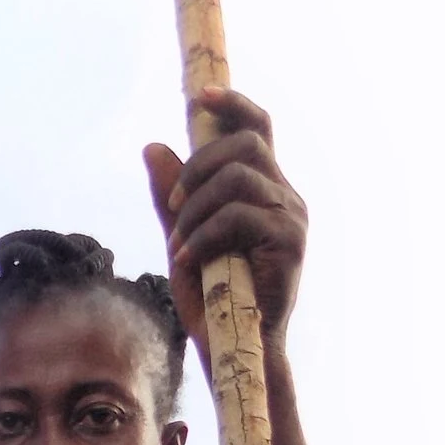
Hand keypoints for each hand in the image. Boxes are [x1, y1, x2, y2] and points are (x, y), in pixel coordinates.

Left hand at [144, 88, 306, 348]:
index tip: (201, 97)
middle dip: (198, 168)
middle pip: (245, 143)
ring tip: (181, 245)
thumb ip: (171, 196)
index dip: (232, 103)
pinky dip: (203, 235)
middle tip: (174, 206)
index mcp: (265, 189)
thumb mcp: (182, 237)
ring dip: (195, 208)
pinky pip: (237, 215)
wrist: (233, 348)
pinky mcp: (288, 242)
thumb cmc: (211, 297)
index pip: (258, 127)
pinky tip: (188, 259)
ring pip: (237, 177)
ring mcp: (291, 217)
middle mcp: (285, 196)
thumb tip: (153, 146)